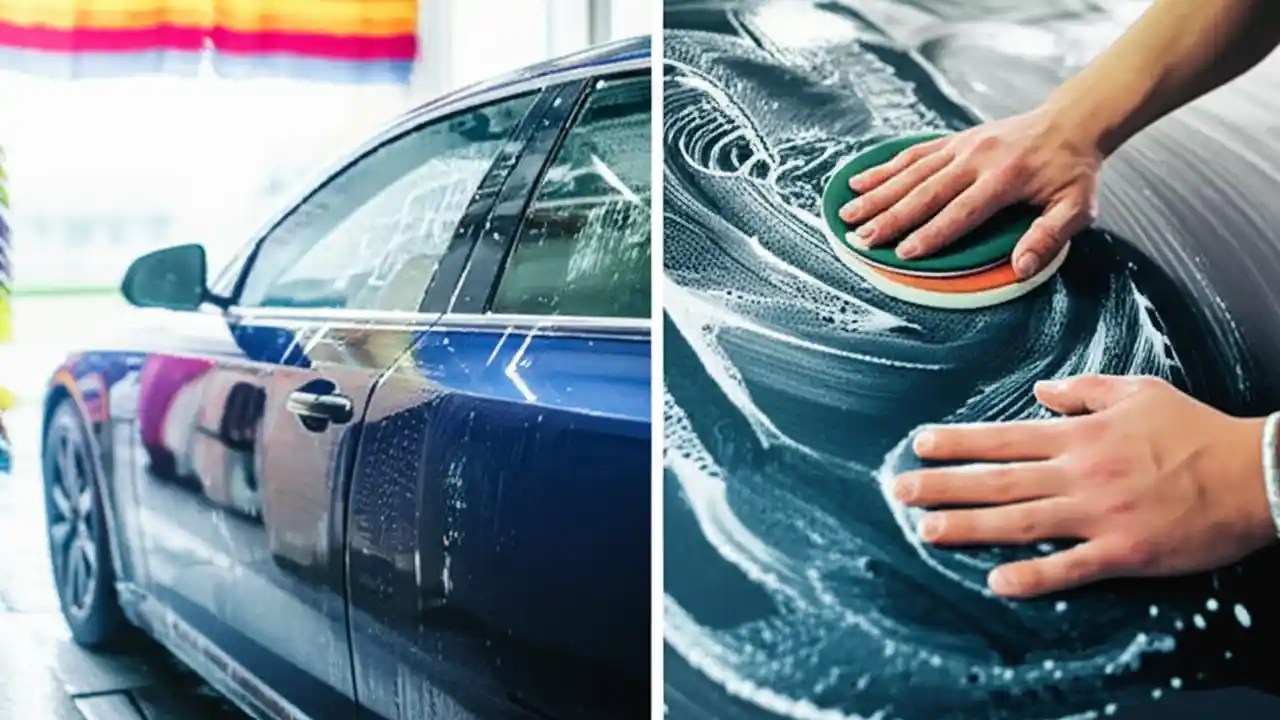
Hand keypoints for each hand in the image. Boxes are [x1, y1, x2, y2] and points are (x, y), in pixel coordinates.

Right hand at [839, 108, 1101, 278]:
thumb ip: (1049, 237)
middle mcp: (976, 159)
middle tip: (860, 238)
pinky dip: (883, 168)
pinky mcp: (952, 140)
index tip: (903, 253)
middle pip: (925, 192)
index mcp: (1005, 178)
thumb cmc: (1073, 172)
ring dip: (877, 195)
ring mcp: (960, 146)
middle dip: (890, 217)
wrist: (1070, 121)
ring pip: (910, 172)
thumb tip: (1021, 268)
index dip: (931, 234)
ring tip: (847, 213)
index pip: (960, 211)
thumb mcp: (1077, 207)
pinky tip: (858, 182)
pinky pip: (912, 154)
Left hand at [892, 374, 1276, 597]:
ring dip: (969, 526)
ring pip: (1020, 521)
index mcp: (1080, 436)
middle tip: (898, 491)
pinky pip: (1070, 567)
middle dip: (944, 485)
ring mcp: (1099, 514)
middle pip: (998, 480)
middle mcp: (1080, 473)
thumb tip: (1042, 391)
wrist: (1254, 474)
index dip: (957, 442)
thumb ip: (1084, 390)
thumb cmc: (1196, 431)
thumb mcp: (1138, 392)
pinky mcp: (1124, 551)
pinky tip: (996, 582)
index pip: (1004, 437)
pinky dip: (1033, 576)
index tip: (918, 445)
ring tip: (926, 530)